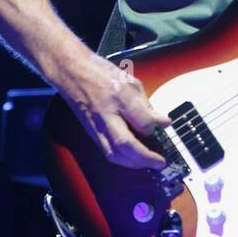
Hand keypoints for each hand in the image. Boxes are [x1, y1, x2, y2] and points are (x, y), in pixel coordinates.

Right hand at [59, 53, 172, 169]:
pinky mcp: (92, 133)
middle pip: (124, 143)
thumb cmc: (100, 73)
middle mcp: (106, 114)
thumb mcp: (129, 80)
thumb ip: (145, 103)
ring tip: (149, 163)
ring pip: (114, 153)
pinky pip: (107, 152)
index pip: (140, 119)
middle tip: (160, 162)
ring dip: (133, 163)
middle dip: (144, 157)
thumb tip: (160, 121)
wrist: (72, 73)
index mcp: (117, 96)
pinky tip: (133, 158)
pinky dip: (122, 159)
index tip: (165, 125)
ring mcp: (96, 126)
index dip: (154, 126)